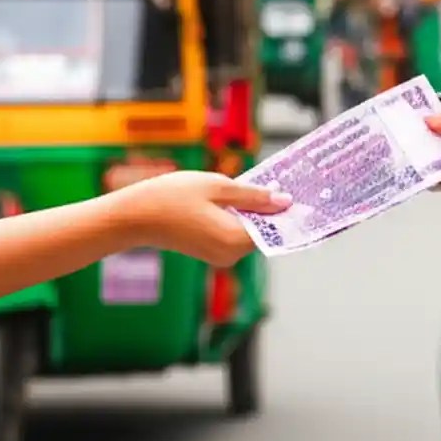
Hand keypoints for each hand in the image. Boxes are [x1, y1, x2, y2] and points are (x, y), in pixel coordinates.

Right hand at [107, 171, 290, 266]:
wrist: (133, 217)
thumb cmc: (170, 197)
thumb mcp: (217, 187)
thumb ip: (254, 195)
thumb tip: (284, 201)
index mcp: (235, 239)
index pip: (276, 230)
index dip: (291, 213)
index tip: (308, 199)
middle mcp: (231, 254)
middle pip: (264, 230)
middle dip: (272, 209)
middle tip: (284, 183)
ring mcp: (220, 256)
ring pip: (250, 231)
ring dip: (254, 211)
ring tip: (257, 186)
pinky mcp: (211, 252)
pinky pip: (235, 233)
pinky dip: (239, 218)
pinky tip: (236, 198)